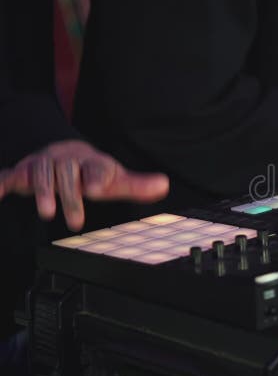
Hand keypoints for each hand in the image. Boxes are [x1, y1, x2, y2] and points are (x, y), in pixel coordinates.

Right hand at [0, 140, 169, 230]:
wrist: (64, 152)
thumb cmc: (91, 172)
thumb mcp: (114, 179)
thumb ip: (136, 185)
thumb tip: (163, 185)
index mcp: (90, 162)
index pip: (95, 168)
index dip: (96, 177)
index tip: (96, 189)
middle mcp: (66, 161)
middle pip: (67, 175)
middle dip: (70, 198)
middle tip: (76, 222)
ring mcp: (43, 165)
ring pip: (41, 174)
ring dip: (42, 192)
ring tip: (47, 213)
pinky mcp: (22, 173)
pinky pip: (9, 176)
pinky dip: (2, 182)